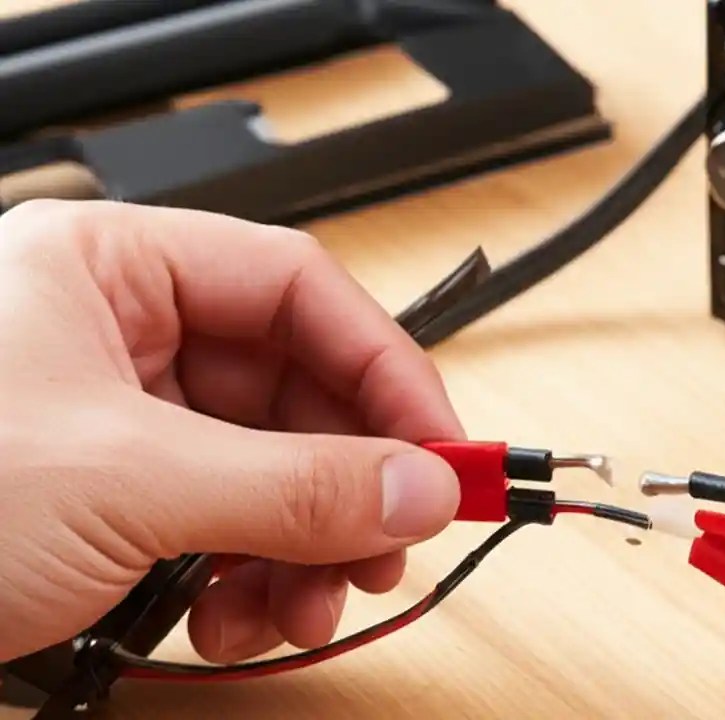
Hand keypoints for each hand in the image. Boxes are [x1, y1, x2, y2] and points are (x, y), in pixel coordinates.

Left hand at [0, 200, 463, 664]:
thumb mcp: (127, 481)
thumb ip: (294, 482)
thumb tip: (416, 486)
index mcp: (112, 269)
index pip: (297, 291)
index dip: (384, 369)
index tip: (437, 448)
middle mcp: (118, 334)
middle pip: (290, 391)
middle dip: (345, 482)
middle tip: (390, 544)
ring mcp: (115, 421)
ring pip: (265, 469)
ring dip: (303, 547)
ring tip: (305, 606)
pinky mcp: (110, 499)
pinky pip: (222, 523)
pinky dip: (250, 579)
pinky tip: (238, 622)